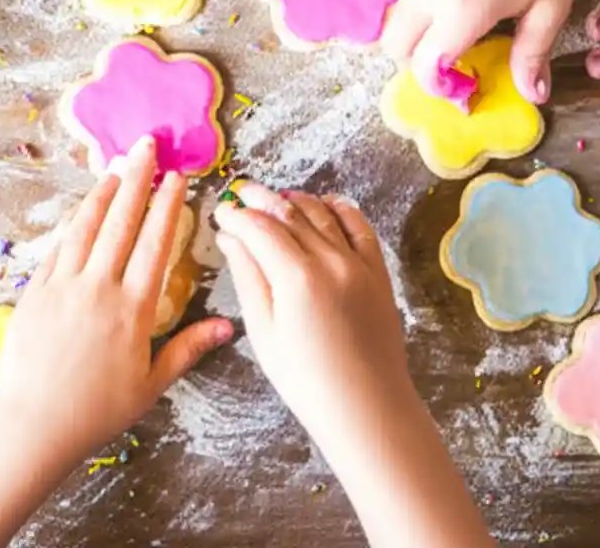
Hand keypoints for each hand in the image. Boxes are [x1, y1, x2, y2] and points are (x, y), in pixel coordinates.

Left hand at [0, 137, 232, 459]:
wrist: (32, 423)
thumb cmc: (96, 410)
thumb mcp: (151, 384)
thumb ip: (188, 348)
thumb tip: (227, 327)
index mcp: (133, 308)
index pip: (155, 243)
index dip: (168, 206)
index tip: (178, 177)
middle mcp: (99, 287)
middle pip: (121, 221)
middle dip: (138, 179)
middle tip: (147, 145)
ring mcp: (63, 286)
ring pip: (86, 227)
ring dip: (103, 193)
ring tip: (117, 166)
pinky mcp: (35, 292)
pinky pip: (57, 248)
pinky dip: (72, 223)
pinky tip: (81, 210)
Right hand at [213, 182, 409, 438]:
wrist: (367, 406)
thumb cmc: (306, 380)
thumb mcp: (264, 332)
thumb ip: (248, 278)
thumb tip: (230, 238)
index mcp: (296, 277)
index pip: (260, 228)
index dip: (237, 215)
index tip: (221, 210)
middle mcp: (330, 260)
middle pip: (290, 213)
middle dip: (262, 199)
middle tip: (241, 192)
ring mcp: (359, 263)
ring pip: (323, 214)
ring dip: (297, 200)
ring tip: (276, 198)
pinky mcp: (378, 272)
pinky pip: (360, 226)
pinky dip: (340, 208)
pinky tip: (326, 203)